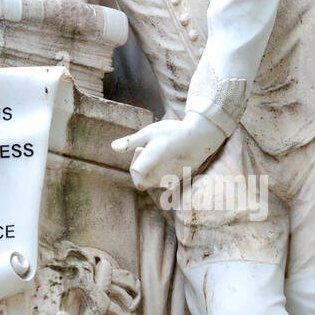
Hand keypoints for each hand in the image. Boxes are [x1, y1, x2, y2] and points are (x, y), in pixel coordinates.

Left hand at [111, 112, 225, 190]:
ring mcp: (171, 179)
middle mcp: (162, 174)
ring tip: (161, 153)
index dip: (134, 162)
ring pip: (152, 182)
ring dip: (151, 170)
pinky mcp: (178, 180)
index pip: (135, 173)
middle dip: (141, 168)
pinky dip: (161, 172)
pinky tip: (169, 157)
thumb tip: (113, 147)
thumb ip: (131, 142)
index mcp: (153, 160)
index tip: (141, 149)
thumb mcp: (149, 132)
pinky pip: (163, 181)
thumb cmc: (174, 132)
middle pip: (141, 182)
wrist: (201, 136)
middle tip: (150, 151)